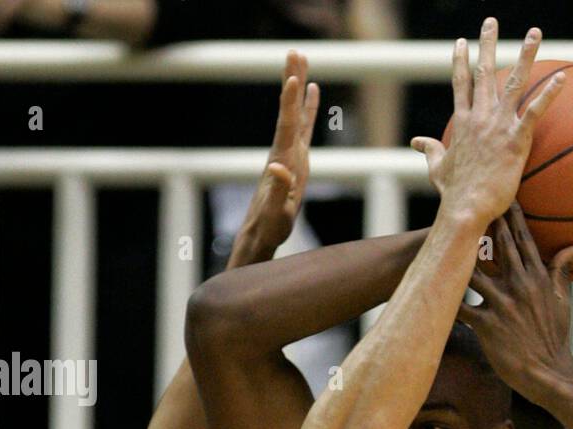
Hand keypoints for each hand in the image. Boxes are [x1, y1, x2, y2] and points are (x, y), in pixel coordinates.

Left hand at [227, 51, 319, 268]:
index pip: (287, 127)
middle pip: (289, 111)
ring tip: (302, 60)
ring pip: (296, 114)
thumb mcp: (277, 213)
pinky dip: (308, 108)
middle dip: (292, 81)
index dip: (291, 103)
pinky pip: (303, 126)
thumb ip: (278, 191)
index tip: (294, 78)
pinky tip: (312, 92)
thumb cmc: (270, 226)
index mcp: (283, 162)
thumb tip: (278, 167)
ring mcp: (289, 153)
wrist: (260, 232)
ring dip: (298, 87)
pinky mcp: (294, 158)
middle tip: (295, 52)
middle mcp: (284, 151)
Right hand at [411, 20, 564, 226]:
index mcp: (462, 122)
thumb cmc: (452, 192)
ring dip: (525, 55)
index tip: (462, 41)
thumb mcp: (436, 168)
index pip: (460, 84)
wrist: (465, 208)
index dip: (461, 61)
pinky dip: (549, 94)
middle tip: (491, 21)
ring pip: (514, 82)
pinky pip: (535, 111)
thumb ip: (429, 150)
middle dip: (487, 44)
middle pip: (484, 73)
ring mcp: (497, 126)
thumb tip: (415, 142)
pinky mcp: (515, 140)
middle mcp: (479, 117)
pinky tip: (562, 77)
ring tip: (534, 32)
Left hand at [457, 205, 572, 406]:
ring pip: (474, 272)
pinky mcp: (488, 325)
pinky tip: (429, 287)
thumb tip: (570, 248)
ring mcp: (503, 305)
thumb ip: (561, 272)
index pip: (525, 241)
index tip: (504, 197)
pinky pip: (461, 307)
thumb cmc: (555, 339)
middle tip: (471, 202)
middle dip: (486, 222)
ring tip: (442, 238)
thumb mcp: (563, 302)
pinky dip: (446, 298)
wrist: (548, 373)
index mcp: (539, 279)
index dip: (513, 217)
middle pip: (500, 247)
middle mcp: (521, 286)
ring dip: (459, 256)